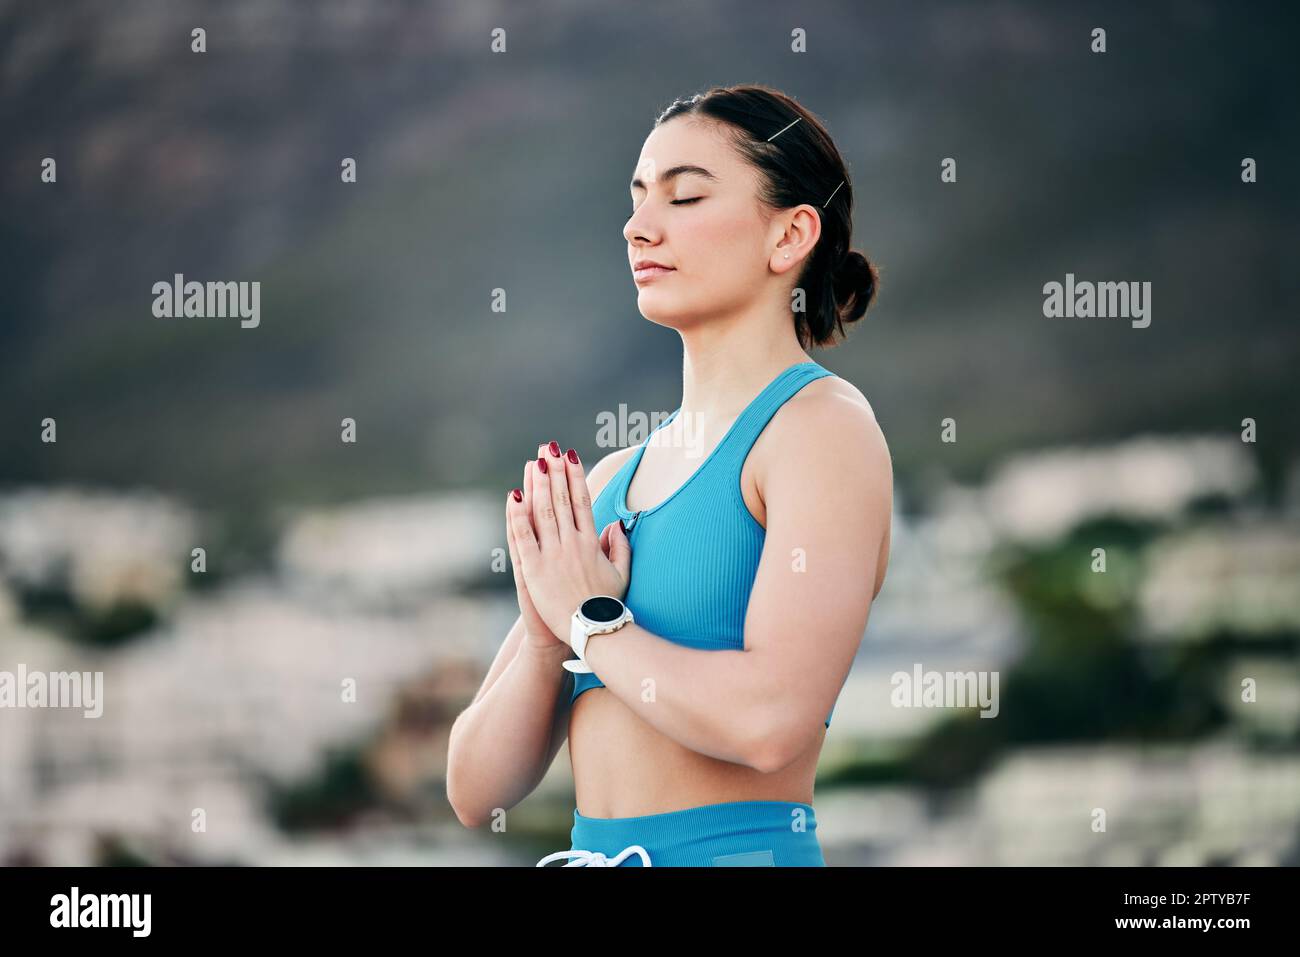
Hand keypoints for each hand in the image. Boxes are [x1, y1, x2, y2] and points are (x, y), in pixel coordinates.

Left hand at [506, 440, 631, 642]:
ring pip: (543, 512)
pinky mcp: (534, 569)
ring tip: (534, 462)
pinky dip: (518, 515)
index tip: (570, 456)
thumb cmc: (607, 607)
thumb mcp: (621, 574)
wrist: (590, 633)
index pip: (582, 501)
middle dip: (555, 471)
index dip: (575, 476)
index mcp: (592, 543)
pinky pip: (523, 537)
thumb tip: (617, 524)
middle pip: (562, 500)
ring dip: (538, 484)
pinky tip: (513, 496)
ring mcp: (553, 555)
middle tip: (549, 448)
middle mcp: (572, 544)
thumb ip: (621, 547)